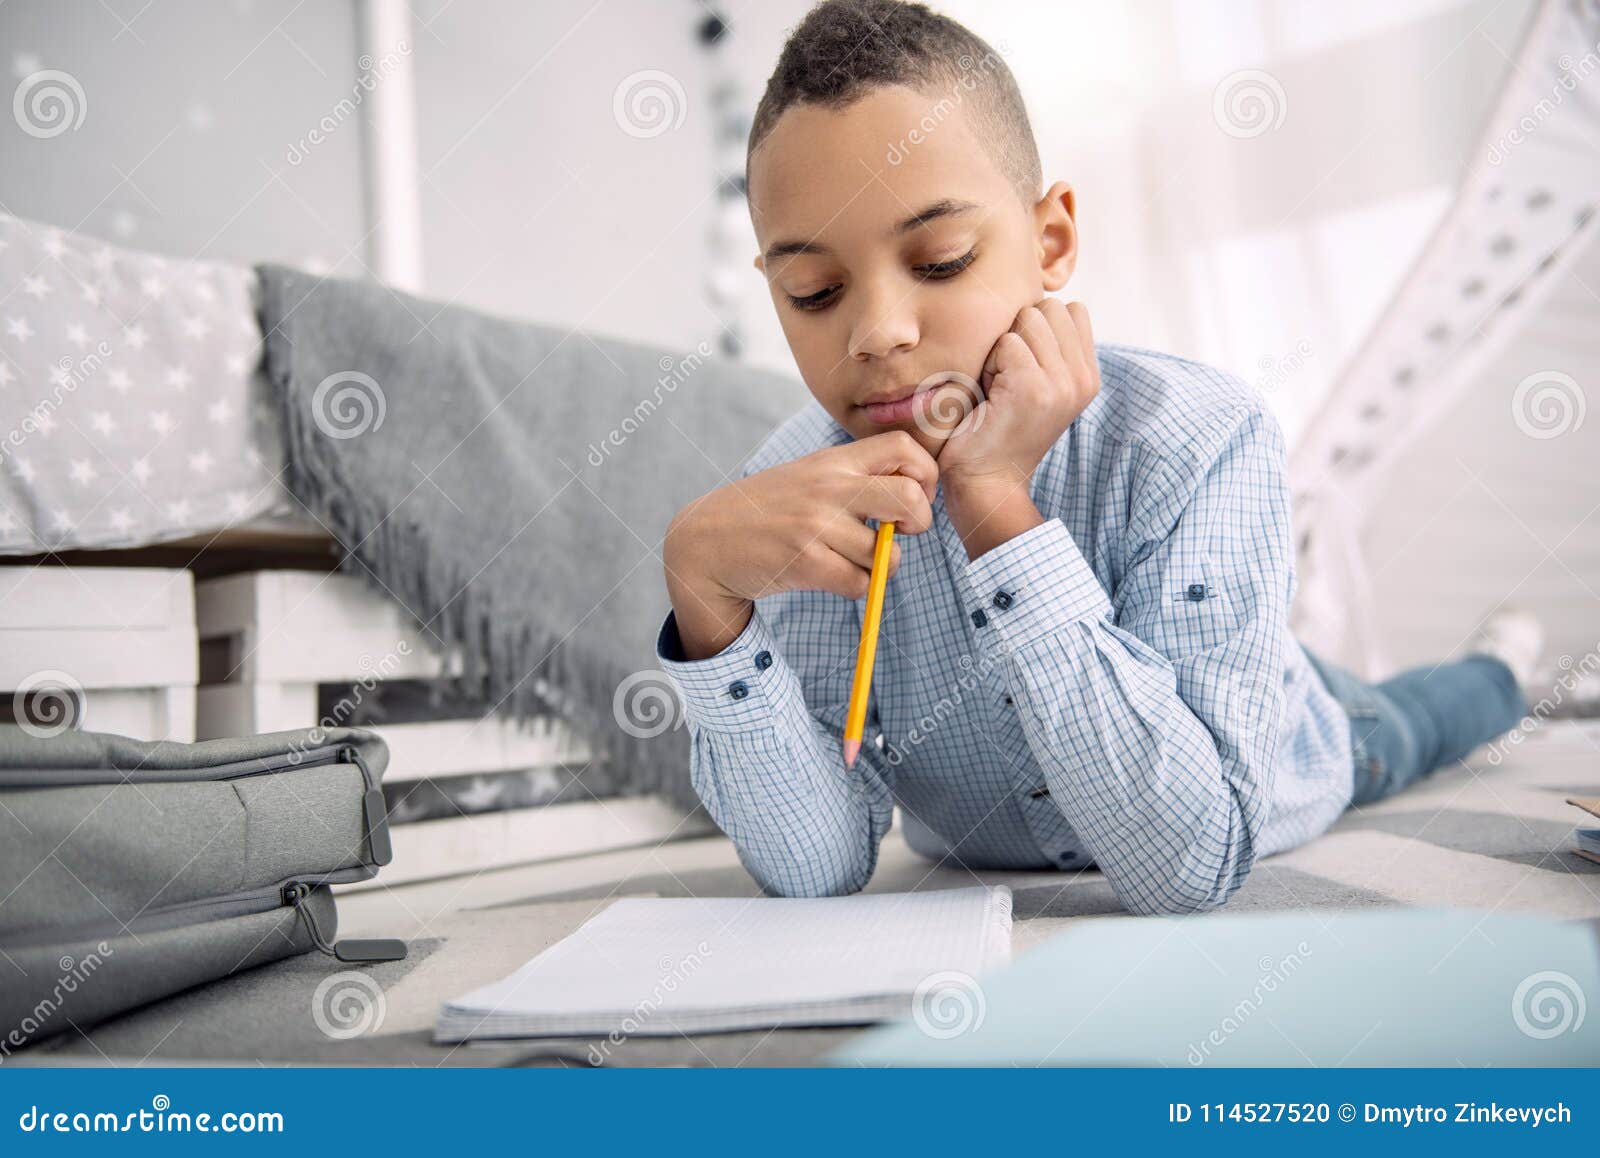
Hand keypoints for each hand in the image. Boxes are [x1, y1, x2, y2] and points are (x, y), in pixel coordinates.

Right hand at [664, 431, 937, 657]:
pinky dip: (856, 586)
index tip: (913, 496)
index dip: (924, 475)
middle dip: (919, 521)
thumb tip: (915, 493)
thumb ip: (855, 476)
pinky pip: (861, 583)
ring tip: (853, 559)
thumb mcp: (810, 475)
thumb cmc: (769, 509)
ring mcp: (817, 525)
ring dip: (880, 565)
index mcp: (834, 460)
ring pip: (887, 554)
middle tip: (902, 531)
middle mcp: (829, 487)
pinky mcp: (806, 562)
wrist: (708, 539)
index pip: (904, 448)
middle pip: (910, 497)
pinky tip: (832, 575)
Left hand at [937, 298, 1099, 501]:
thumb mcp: (1037, 386)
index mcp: (1089, 376)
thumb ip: (1050, 348)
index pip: (1071, 310)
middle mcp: (1084, 379)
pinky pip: (1006, 343)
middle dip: (1019, 333)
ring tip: (999, 388)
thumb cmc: (997, 431)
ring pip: (1028, 319)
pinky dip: (989, 365)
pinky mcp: (1034, 388)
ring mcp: (1062, 384)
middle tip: (1006, 379)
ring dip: (1002, 349)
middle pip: (1049, 307)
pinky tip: (990, 398)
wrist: (986, 484)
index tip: (1022, 369)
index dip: (1037, 329)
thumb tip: (1039, 301)